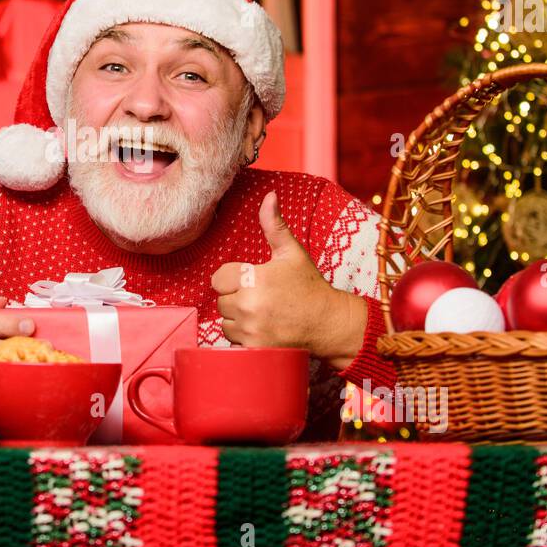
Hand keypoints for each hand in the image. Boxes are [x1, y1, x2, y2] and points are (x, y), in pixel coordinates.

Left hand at [211, 191, 366, 368]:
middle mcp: (249, 305)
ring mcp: (251, 329)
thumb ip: (274, 225)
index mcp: (254, 278)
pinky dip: (243, 337)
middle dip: (236, 298)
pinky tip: (261, 329)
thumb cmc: (309, 286)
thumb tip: (269, 197)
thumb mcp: (292, 252)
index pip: (218, 278)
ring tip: (262, 314)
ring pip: (225, 322)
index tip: (250, 281)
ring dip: (237, 319)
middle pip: (221, 301)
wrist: (328, 323)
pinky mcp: (253, 349)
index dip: (232, 279)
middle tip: (261, 298)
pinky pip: (232, 341)